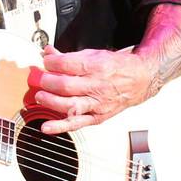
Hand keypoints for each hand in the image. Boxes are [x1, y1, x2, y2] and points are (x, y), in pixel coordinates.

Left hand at [29, 45, 155, 135]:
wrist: (140, 80)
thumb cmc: (117, 67)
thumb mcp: (94, 55)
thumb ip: (69, 56)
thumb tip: (48, 53)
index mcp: (97, 66)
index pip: (67, 64)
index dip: (51, 62)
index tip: (45, 61)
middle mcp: (97, 85)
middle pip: (66, 85)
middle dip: (47, 82)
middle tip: (40, 79)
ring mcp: (97, 103)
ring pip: (69, 105)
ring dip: (50, 101)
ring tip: (40, 96)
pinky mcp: (97, 117)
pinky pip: (77, 124)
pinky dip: (60, 126)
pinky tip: (47, 127)